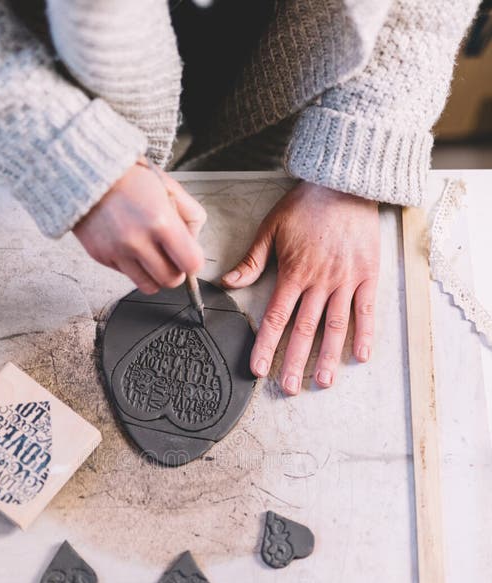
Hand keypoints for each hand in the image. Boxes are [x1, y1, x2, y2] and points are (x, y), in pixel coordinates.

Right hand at [73, 159, 205, 293]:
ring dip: (154, 274)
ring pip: (149, 286)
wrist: (87, 171)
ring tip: (151, 255)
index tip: (188, 256)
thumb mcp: (169, 187)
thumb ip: (190, 216)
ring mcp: (117, 251)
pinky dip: (132, 266)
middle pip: (170, 281)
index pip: (191, 264)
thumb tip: (194, 243)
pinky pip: (126, 275)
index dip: (192, 262)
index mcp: (160, 221)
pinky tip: (130, 246)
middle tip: (170, 256)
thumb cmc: (130, 178)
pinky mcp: (101, 256)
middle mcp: (138, 240)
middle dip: (175, 271)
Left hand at [222, 182, 379, 392]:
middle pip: (304, 329)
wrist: (344, 182)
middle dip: (294, 361)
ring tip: (323, 381)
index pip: (275, 317)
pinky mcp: (368, 274)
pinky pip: (366, 308)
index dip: (266, 345)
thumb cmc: (306, 204)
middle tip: (287, 388)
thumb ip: (252, 260)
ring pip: (335, 325)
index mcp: (293, 273)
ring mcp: (345, 279)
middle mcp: (319, 281)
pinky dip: (365, 333)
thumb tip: (227, 282)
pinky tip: (361, 356)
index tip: (259, 369)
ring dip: (328, 356)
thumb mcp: (272, 227)